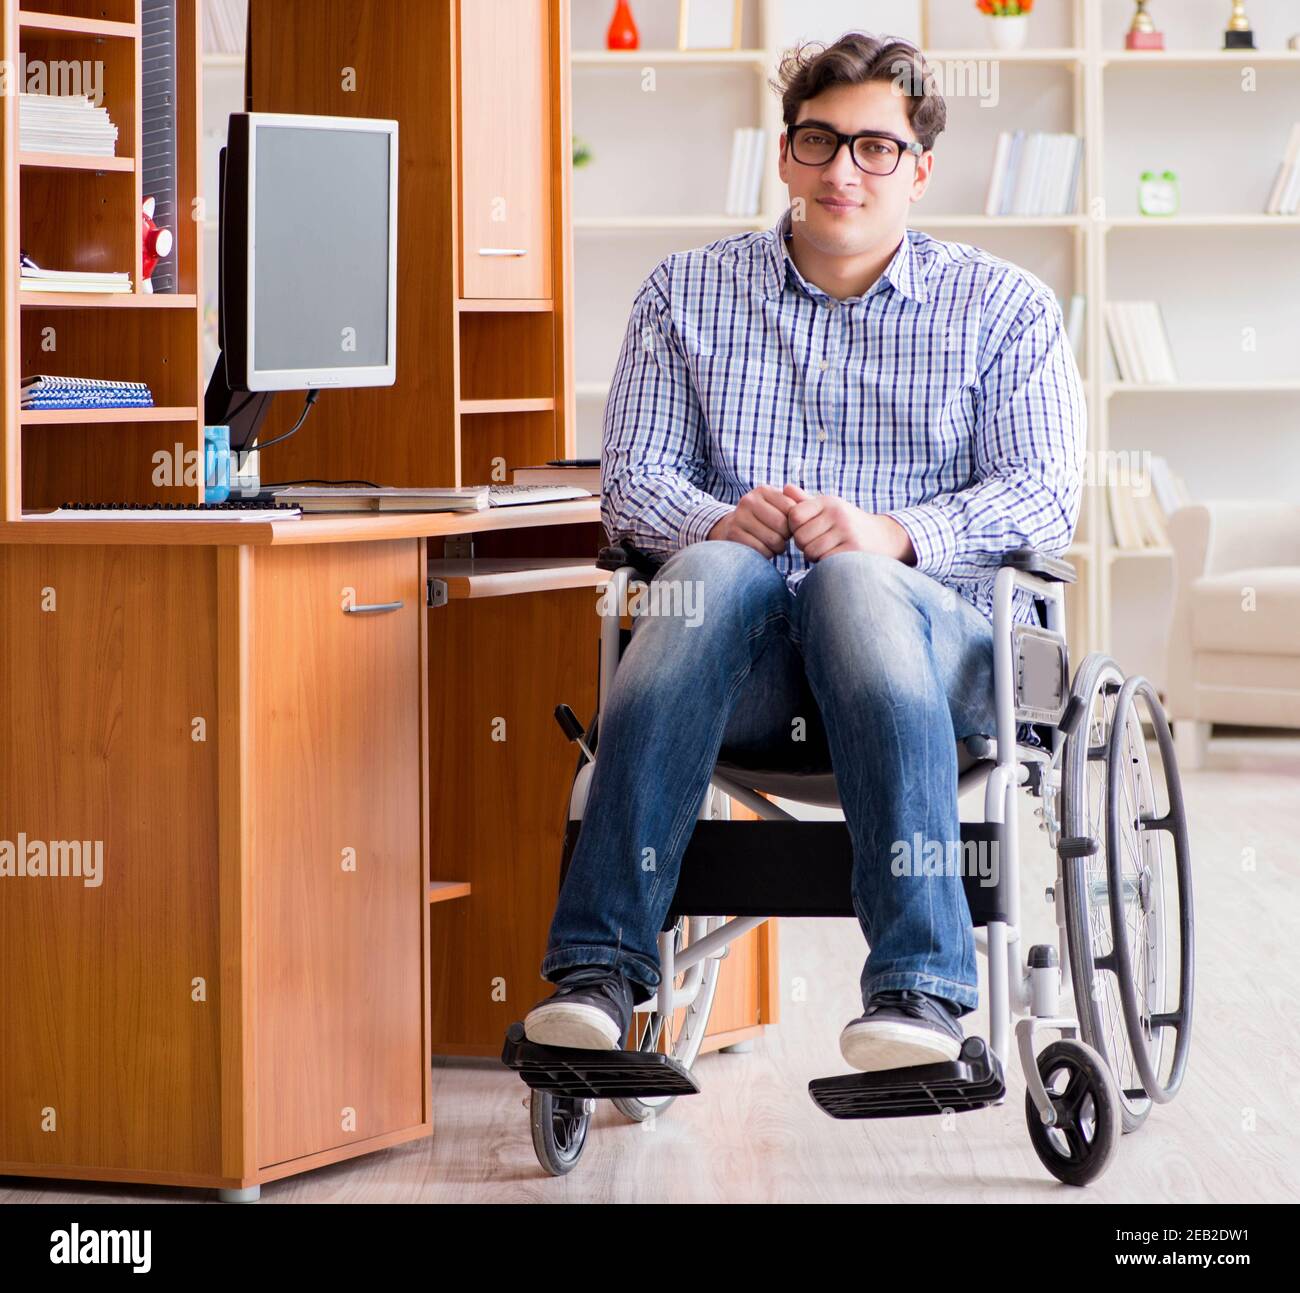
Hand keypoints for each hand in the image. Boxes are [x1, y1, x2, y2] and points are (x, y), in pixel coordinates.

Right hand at [707, 484, 796, 557]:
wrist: (728, 528)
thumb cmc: (762, 519)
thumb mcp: (776, 506)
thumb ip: (796, 502)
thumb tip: (810, 502)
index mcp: (763, 491)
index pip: (792, 509)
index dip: (794, 523)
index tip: (788, 527)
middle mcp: (749, 500)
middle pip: (783, 525)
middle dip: (786, 537)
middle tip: (781, 538)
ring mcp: (739, 517)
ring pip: (773, 540)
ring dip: (777, 548)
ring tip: (772, 545)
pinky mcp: (733, 535)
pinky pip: (761, 550)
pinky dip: (766, 554)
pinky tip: (762, 550)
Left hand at [783, 484, 914, 563]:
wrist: (883, 537)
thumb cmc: (847, 523)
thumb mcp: (828, 508)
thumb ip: (805, 501)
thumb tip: (785, 488)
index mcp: (828, 502)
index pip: (793, 515)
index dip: (794, 528)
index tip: (806, 531)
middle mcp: (838, 513)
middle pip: (800, 537)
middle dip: (804, 545)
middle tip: (818, 544)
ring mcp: (847, 531)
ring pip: (811, 551)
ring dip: (815, 556)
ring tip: (827, 550)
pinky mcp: (854, 550)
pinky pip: (824, 561)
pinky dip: (825, 564)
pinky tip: (835, 558)